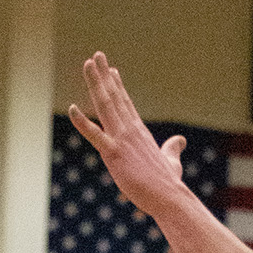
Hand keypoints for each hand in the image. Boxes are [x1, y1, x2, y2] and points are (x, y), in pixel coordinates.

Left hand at [69, 53, 187, 215]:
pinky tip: (72, 108)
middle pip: (114, 96)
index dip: (116, 85)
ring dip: (96, 83)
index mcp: (139, 132)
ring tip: (88, 64)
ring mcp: (122, 140)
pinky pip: (95, 135)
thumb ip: (173, 149)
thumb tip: (180, 139)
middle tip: (96, 56)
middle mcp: (130, 130)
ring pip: (105, 105)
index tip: (110, 69)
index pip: (125, 103)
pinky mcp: (114, 154)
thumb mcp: (171, 161)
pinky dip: (82, 121)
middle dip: (104, 75)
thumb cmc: (168, 183)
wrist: (169, 197)